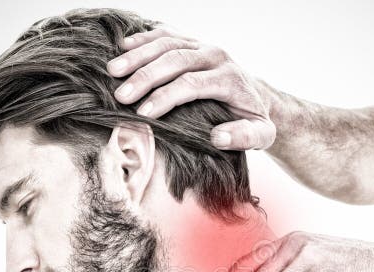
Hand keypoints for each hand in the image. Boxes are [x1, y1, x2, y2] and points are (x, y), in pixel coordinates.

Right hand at [106, 27, 275, 149]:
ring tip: (112, 71)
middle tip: (121, 96)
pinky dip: (143, 39)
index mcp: (229, 78)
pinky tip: (122, 48)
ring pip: (166, 42)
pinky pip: (165, 33)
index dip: (166, 97)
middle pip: (176, 59)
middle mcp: (215, 55)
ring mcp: (201, 44)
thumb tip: (218, 137)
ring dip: (138, 56)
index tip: (144, 114)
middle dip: (145, 77)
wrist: (256, 95)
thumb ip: (245, 137)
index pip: (193, 83)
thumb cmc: (252, 119)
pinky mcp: (191, 41)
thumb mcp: (261, 134)